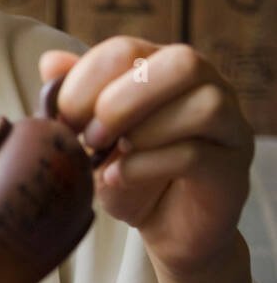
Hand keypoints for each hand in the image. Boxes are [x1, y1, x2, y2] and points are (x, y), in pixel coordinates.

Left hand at [37, 39, 254, 279]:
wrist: (168, 231)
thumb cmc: (132, 175)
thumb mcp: (94, 136)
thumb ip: (76, 97)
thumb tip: (50, 62)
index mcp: (166, 68)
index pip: (129, 50)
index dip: (87, 80)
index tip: (61, 117)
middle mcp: (209, 87)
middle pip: (181, 62)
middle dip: (122, 98)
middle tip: (89, 136)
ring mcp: (229, 127)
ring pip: (202, 105)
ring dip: (143, 130)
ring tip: (108, 156)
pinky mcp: (232, 171)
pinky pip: (197, 155)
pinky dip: (147, 165)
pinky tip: (118, 177)